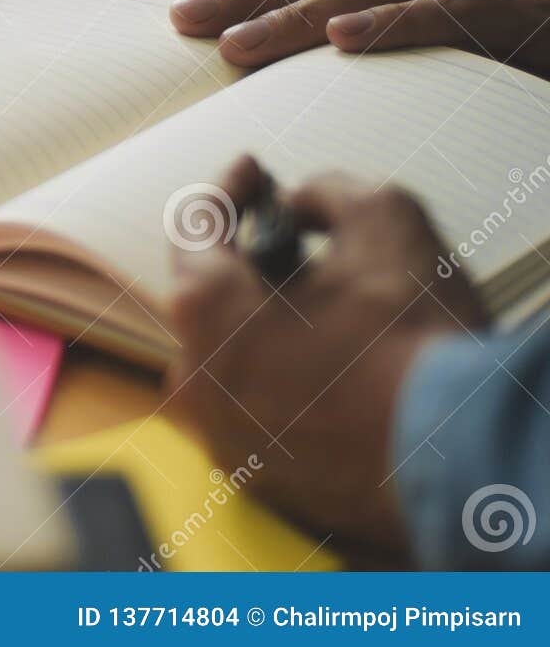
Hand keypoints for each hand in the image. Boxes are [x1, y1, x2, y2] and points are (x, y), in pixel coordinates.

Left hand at [164, 155, 487, 551]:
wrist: (454, 457)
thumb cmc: (416, 341)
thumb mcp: (387, 221)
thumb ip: (331, 192)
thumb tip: (303, 202)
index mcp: (204, 306)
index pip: (197, 224)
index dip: (230, 187)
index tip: (254, 171)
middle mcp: (192, 374)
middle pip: (206, 294)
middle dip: (245, 260)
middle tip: (293, 241)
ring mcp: (216, 432)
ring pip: (226, 355)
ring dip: (261, 325)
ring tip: (317, 311)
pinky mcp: (251, 474)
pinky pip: (250, 408)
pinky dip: (277, 380)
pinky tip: (327, 368)